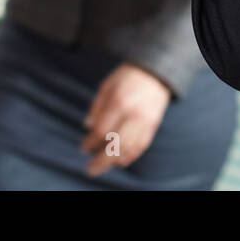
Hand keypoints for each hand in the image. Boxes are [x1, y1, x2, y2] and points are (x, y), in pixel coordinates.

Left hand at [79, 62, 171, 176]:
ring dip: (115, 161)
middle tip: (91, 169)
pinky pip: (142, 146)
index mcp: (118, 103)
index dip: (90, 142)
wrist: (155, 71)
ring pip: (129, 149)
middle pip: (116, 145)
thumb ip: (96, 107)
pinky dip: (131, 156)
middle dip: (101, 160)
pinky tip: (121, 161)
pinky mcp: (153, 125)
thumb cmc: (127, 76)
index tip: (83, 147)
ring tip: (103, 166)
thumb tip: (88, 127)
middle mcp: (133, 115)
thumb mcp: (106, 86)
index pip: (101, 131)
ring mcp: (145, 122)